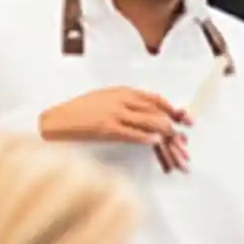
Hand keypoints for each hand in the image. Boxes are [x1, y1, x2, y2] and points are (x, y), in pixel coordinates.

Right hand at [39, 87, 191, 170]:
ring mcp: (115, 114)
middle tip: (185, 143)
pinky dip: (148, 138)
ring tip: (175, 151)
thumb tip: (148, 114)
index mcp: (122, 91)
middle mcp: (122, 100)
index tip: (185, 120)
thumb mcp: (105, 100)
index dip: (173, 110)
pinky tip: (156, 144)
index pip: (155, 99)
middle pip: (157, 112)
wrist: (57, 120)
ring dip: (166, 139)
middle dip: (174, 129)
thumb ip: (126, 104)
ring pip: (150, 123)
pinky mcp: (108, 128)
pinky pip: (134, 133)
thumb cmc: (79, 112)